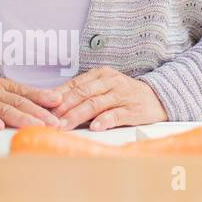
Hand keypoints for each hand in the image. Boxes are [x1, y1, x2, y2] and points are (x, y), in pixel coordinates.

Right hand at [0, 78, 62, 129]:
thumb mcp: (3, 96)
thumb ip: (26, 99)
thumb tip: (56, 101)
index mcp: (5, 86)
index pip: (27, 93)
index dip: (43, 99)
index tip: (59, 107)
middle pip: (19, 102)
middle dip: (38, 113)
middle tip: (53, 124)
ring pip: (3, 108)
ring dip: (20, 118)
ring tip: (34, 126)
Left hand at [49, 67, 165, 130]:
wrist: (158, 98)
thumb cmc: (124, 95)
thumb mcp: (104, 88)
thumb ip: (84, 94)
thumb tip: (55, 105)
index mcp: (100, 74)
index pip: (74, 84)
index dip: (58, 96)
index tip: (43, 107)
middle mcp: (110, 82)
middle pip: (82, 94)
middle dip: (63, 107)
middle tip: (50, 120)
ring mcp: (122, 95)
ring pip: (95, 104)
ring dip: (77, 115)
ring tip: (65, 125)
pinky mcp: (134, 109)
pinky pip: (117, 114)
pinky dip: (104, 120)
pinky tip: (94, 127)